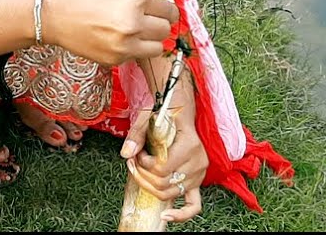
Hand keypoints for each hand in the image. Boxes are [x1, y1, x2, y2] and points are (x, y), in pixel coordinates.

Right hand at [41, 0, 178, 66]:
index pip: (169, 11)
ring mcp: (124, 45)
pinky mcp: (114, 59)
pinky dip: (132, 49)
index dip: (168, 10)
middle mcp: (134, 23)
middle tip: (148, 20)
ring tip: (136, 32)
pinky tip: (116, 38)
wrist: (50, 14)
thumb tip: (164, 7)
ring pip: (157, 48)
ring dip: (150, 40)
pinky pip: (136, 56)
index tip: (165, 11)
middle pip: (165, 30)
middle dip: (159, 24)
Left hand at [120, 86, 207, 223]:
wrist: (180, 111)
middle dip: (142, 174)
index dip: (143, 164)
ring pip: (169, 193)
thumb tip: (126, 153)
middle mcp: (197, 162)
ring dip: (149, 187)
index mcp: (189, 145)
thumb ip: (137, 135)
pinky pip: (193, 205)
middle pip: (163, 183)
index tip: (137, 153)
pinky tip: (167, 216)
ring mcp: (198, 174)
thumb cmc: (165, 114)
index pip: (161, 168)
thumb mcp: (148, 118)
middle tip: (134, 162)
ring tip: (140, 173)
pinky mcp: (196, 181)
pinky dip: (181, 214)